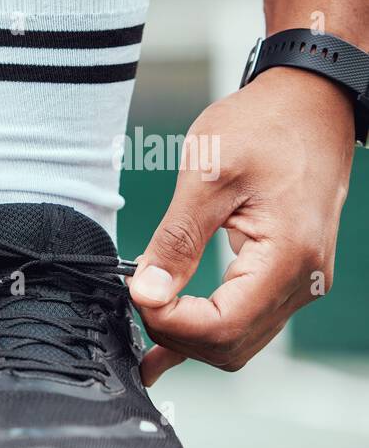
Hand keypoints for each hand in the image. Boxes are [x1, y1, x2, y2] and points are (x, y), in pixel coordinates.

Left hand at [129, 67, 355, 384]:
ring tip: (146, 309)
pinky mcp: (287, 276)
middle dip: (174, 333)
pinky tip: (165, 345)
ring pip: (236, 342)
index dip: (169, 323)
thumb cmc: (268, 124)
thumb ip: (175, 240)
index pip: (222, 327)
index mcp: (288, 256)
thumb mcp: (207, 174)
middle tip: (136, 296)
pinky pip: (244, 321)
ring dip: (187, 335)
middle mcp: (303, 279)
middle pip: (229, 345)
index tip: (136, 295)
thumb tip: (146, 292)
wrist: (312, 102)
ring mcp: (299, 282)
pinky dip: (203, 331)